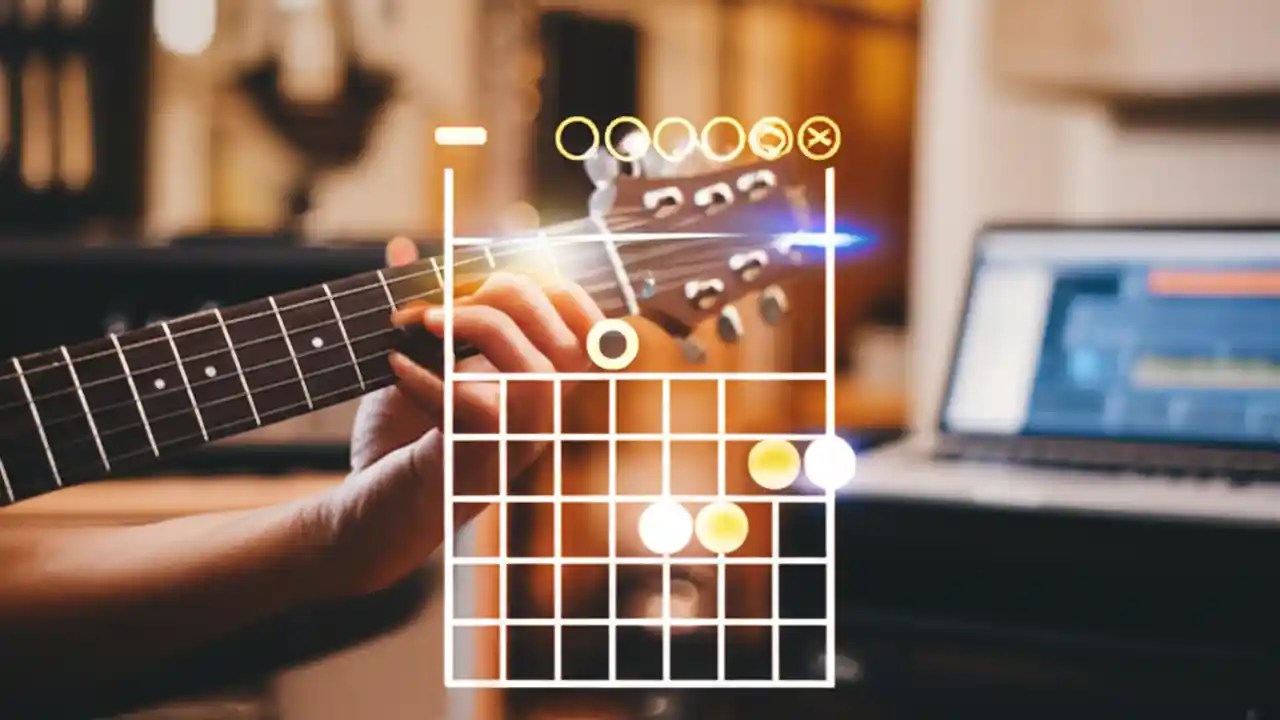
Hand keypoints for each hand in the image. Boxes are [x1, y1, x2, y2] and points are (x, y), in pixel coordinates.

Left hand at [319, 239, 603, 596]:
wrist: (371, 514)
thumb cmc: (398, 441)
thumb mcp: (411, 361)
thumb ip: (418, 308)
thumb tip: (402, 248)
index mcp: (541, 387)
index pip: (590, 331)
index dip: (556, 288)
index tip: (489, 275)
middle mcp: (542, 416)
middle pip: (570, 340)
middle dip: (510, 294)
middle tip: (445, 298)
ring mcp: (516, 443)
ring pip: (537, 372)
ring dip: (479, 328)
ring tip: (422, 320)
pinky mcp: (478, 462)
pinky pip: (470, 406)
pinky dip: (426, 377)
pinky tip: (393, 367)